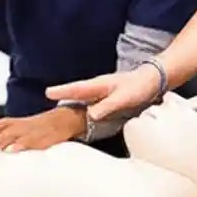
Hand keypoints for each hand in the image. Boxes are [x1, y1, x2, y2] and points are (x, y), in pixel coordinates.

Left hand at [0, 108, 84, 170]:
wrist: (59, 120)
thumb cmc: (33, 130)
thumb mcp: (11, 132)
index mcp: (1, 126)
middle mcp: (9, 126)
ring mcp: (22, 131)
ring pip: (0, 140)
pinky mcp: (37, 137)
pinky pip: (25, 142)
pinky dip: (16, 147)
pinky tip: (9, 153)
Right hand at [44, 66, 162, 121]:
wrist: (151, 80)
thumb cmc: (138, 87)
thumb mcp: (123, 98)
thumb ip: (107, 106)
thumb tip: (90, 115)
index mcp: (98, 85)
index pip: (76, 89)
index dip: (62, 92)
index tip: (47, 93)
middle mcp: (96, 88)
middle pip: (74, 91)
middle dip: (60, 93)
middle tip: (45, 96)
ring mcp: (100, 92)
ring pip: (80, 95)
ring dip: (68, 97)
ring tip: (54, 103)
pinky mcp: (105, 97)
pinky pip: (88, 100)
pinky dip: (79, 102)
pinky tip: (76, 109)